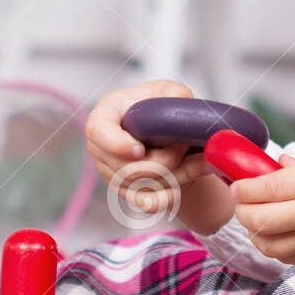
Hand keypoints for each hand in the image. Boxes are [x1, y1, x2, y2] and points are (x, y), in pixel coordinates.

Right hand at [84, 80, 225, 228]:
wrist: (168, 134)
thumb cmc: (161, 108)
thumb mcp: (170, 91)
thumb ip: (176, 94)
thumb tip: (180, 106)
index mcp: (105, 116)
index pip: (98, 132)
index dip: (117, 144)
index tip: (140, 149)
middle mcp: (101, 148)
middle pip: (127, 169)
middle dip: (165, 160)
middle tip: (186, 145)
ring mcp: (112, 174)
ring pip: (143, 187)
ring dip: (177, 175)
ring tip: (196, 158)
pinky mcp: (128, 194)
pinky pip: (150, 203)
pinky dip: (173, 194)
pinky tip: (189, 177)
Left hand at [229, 154, 294, 269]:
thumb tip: (279, 165)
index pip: (268, 187)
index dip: (243, 186)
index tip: (236, 182)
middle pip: (259, 219)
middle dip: (241, 210)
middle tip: (240, 200)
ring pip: (267, 244)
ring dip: (253, 231)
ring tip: (255, 218)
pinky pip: (285, 256)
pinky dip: (272, 246)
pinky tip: (274, 234)